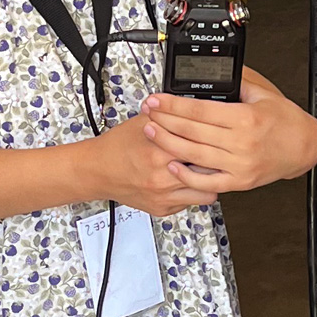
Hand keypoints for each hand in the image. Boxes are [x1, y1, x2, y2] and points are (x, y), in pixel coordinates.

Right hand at [89, 114, 221, 216]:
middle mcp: (163, 178)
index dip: (214, 141)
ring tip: (207, 169)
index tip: (219, 137)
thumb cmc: (118, 147)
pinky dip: (193, 191)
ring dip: (209, 180)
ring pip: (206, 192)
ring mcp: (163, 197)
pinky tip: (188, 180)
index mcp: (159, 153)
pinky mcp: (162, 209)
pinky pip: (190, 203)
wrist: (97, 171)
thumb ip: (168, 115)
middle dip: (216, 161)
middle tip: (218, 153)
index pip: (201, 147)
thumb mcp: (142, 122)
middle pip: (208, 171)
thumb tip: (191, 107)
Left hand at [139, 68, 316, 192]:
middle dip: (165, 120)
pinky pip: (208, 182)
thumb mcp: (263, 93)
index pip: (200, 111)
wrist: (304, 147)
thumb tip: (213, 69)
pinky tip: (172, 164)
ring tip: (152, 132)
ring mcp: (239, 165)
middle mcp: (241, 143)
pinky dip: (188, 175)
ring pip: (194, 155)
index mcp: (246, 118)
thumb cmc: (286, 120)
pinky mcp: (240, 181)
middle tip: (148, 112)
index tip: (157, 99)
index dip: (173, 104)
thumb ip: (238, 81)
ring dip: (168, 143)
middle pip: (192, 132)